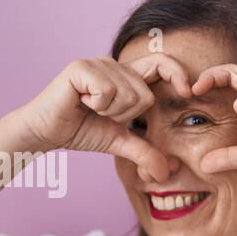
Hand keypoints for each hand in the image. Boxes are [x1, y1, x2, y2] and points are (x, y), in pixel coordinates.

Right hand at [15, 54, 191, 180]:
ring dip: (110, 111)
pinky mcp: (81, 67)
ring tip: (90, 107)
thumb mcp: (120, 142)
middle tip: (104, 114)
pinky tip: (81, 101)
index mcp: (128, 76)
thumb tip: (168, 172)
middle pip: (146, 93)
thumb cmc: (82, 130)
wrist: (47, 131)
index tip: (189, 91)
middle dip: (128, 115)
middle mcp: (115, 64)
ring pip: (128, 94)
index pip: (163, 63)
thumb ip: (145, 152)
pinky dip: (97, 104)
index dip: (178, 73)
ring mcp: (98, 62)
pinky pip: (108, 91)